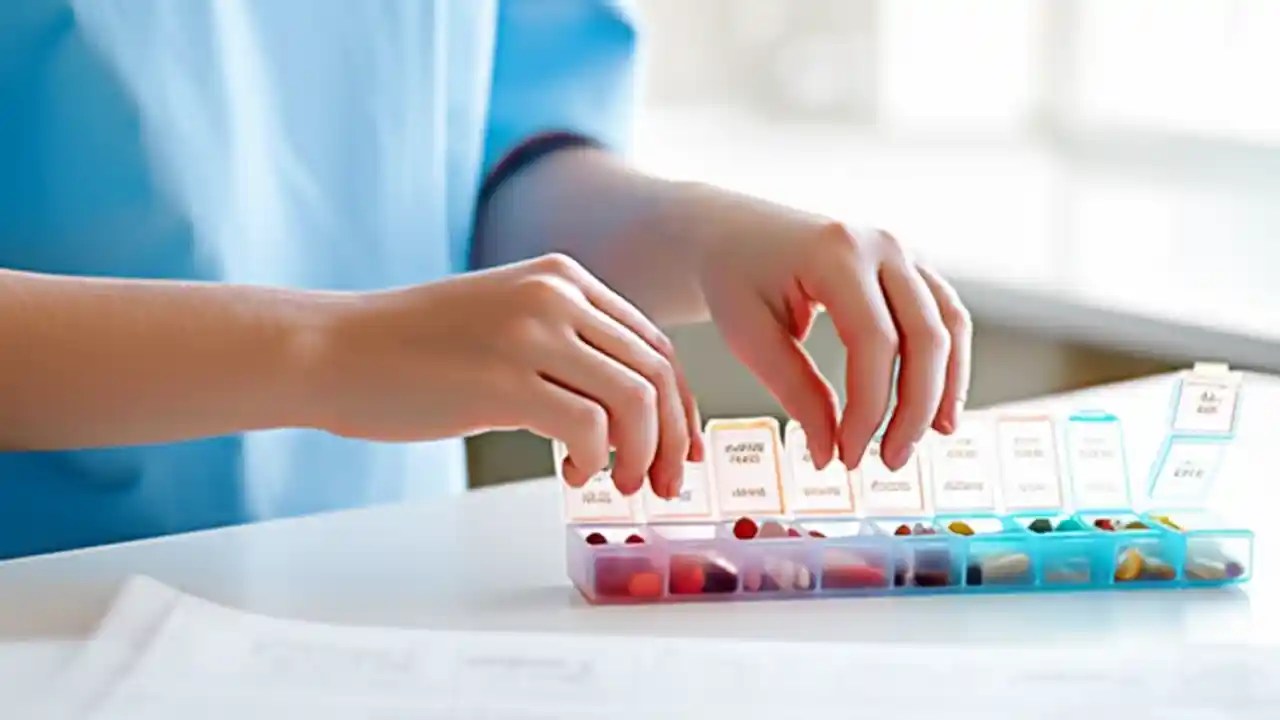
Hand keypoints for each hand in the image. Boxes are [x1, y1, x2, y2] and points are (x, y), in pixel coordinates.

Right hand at [312, 254, 701, 496]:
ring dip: (641, 455)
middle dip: (673, 439)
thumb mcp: (505, 321)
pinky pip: (589, 429)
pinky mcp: (505, 380)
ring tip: (617, 483)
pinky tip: (569, 473)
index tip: (679, 451)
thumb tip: (626, 407)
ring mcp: (531, 333)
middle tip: (662, 485)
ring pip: (636, 401)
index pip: (654, 343)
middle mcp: (556, 295)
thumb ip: (565, 344)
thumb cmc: (413, 349)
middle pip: (656, 372)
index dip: (679, 405)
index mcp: (562, 278)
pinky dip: (593, 461)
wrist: (334, 350)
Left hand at [685, 187, 970, 471]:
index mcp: (836, 253)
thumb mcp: (749, 334)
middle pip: (926, 335)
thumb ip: (794, 390)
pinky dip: (948, 363)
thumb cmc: (735, 276)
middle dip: (915, 407)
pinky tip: (937, 407)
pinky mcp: (911, 266)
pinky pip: (946, 316)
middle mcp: (881, 245)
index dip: (869, 407)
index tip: (847, 454)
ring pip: (950, 325)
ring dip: (945, 388)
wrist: (734, 232)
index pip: (874, 341)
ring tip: (928, 438)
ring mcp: (903, 252)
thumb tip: (830, 452)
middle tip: (890, 461)